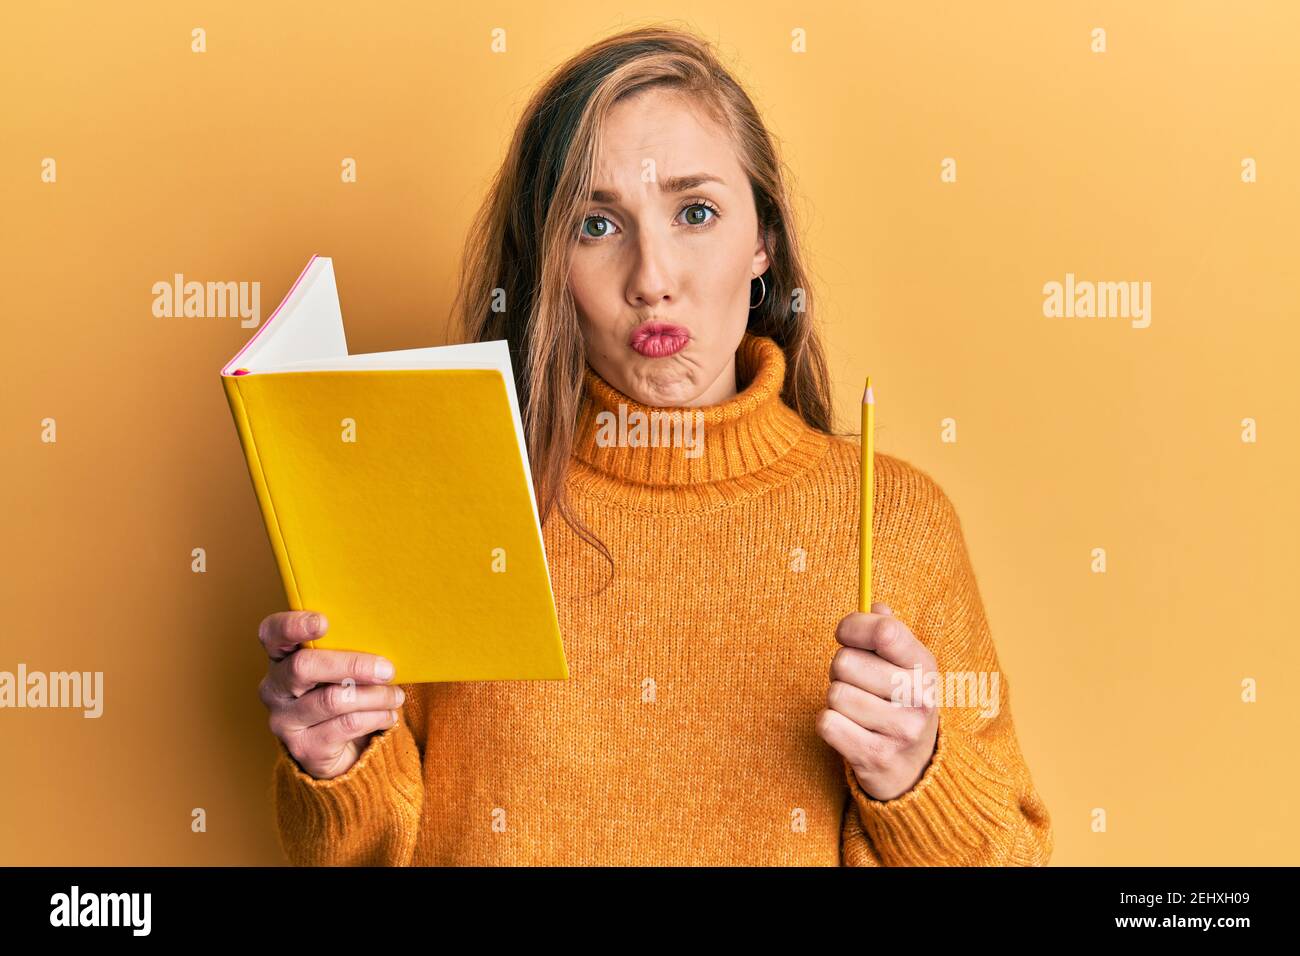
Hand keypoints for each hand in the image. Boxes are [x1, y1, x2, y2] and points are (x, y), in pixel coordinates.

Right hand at [256, 610, 406, 779]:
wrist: (341, 751)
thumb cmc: (344, 693)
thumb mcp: (341, 669)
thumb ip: (348, 650)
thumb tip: (385, 637)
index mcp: (281, 658)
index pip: (272, 633)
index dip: (293, 625)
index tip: (324, 622)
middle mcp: (274, 688)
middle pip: (303, 667)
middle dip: (352, 665)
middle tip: (387, 669)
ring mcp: (285, 721)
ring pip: (332, 700)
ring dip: (374, 696)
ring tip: (396, 695)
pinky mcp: (304, 747)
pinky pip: (345, 726)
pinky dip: (375, 717)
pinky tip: (389, 715)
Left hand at [816, 602, 939, 801]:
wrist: (915, 769)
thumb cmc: (898, 703)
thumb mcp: (904, 665)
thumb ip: (888, 631)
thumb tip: (874, 605)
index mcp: (925, 666)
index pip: (884, 631)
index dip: (853, 627)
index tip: (846, 635)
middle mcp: (920, 698)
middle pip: (845, 662)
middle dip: (840, 670)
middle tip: (856, 683)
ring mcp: (901, 731)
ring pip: (834, 694)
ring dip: (837, 700)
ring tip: (857, 709)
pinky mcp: (876, 757)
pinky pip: (827, 723)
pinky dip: (830, 724)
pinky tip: (850, 730)